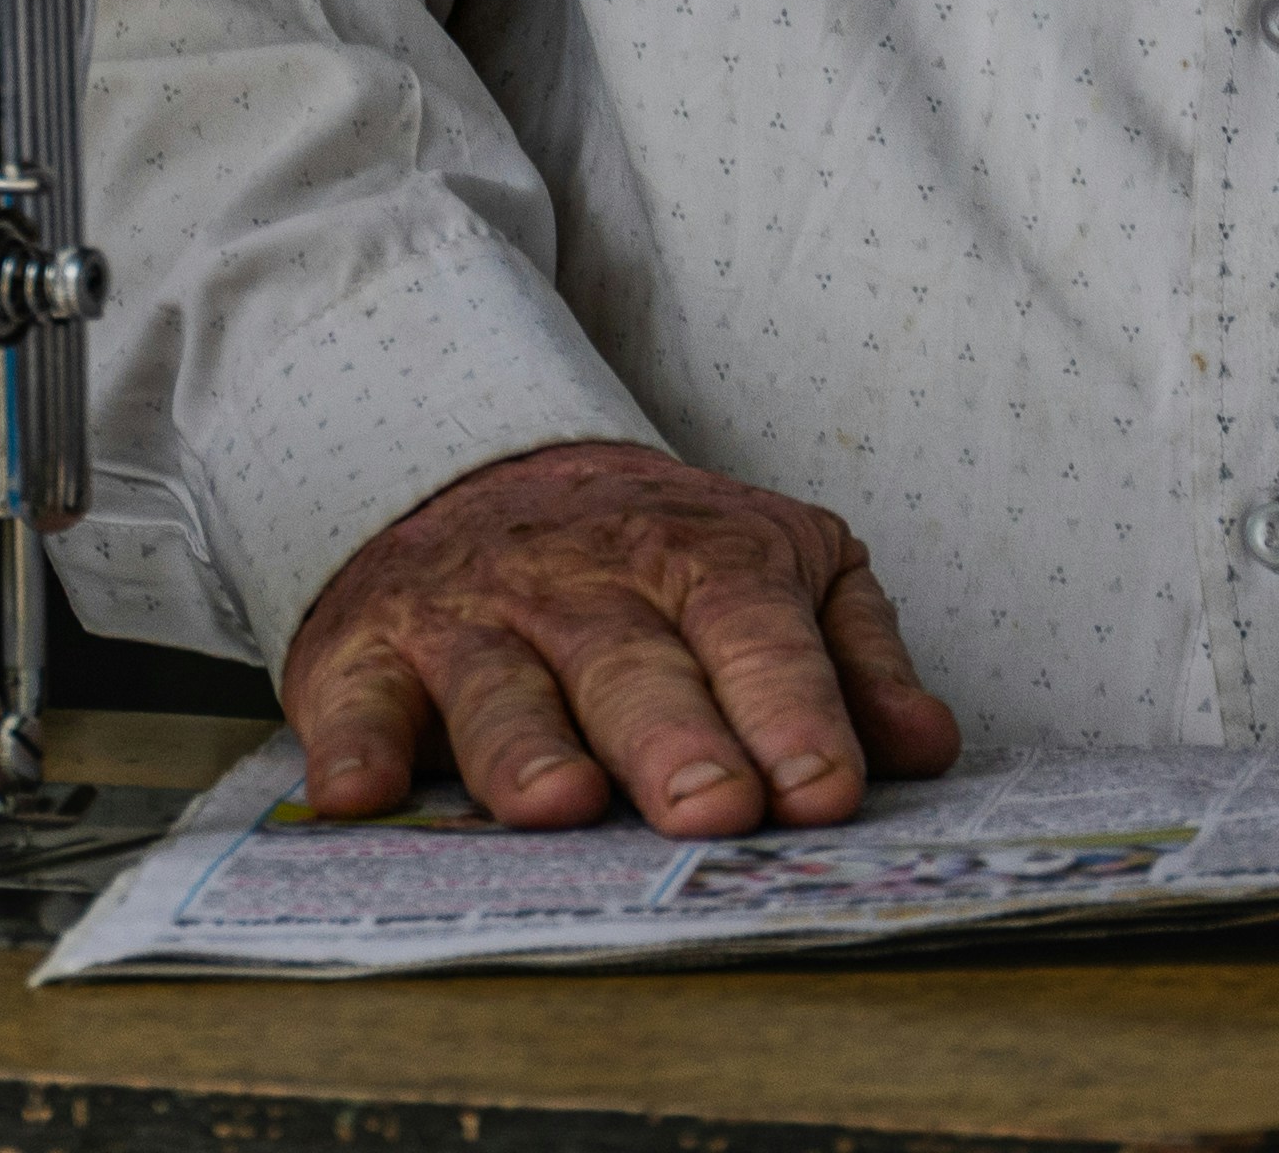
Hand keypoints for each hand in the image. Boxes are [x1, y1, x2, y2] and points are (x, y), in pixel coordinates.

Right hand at [280, 440, 962, 835]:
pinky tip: (357, 796)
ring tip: (560, 805)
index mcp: (698, 558)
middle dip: (674, 739)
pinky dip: (352, 748)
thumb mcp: (775, 567)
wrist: (470, 469)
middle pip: (631, 667)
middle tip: (713, 811)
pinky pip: (357, 703)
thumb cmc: (646, 554)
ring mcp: (471, 618)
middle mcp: (581, 586)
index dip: (792, 712)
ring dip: (527, 749)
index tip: (824, 789)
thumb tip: (926, 747)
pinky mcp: (371, 653)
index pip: (754, 634)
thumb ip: (852, 654)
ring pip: (501, 689)